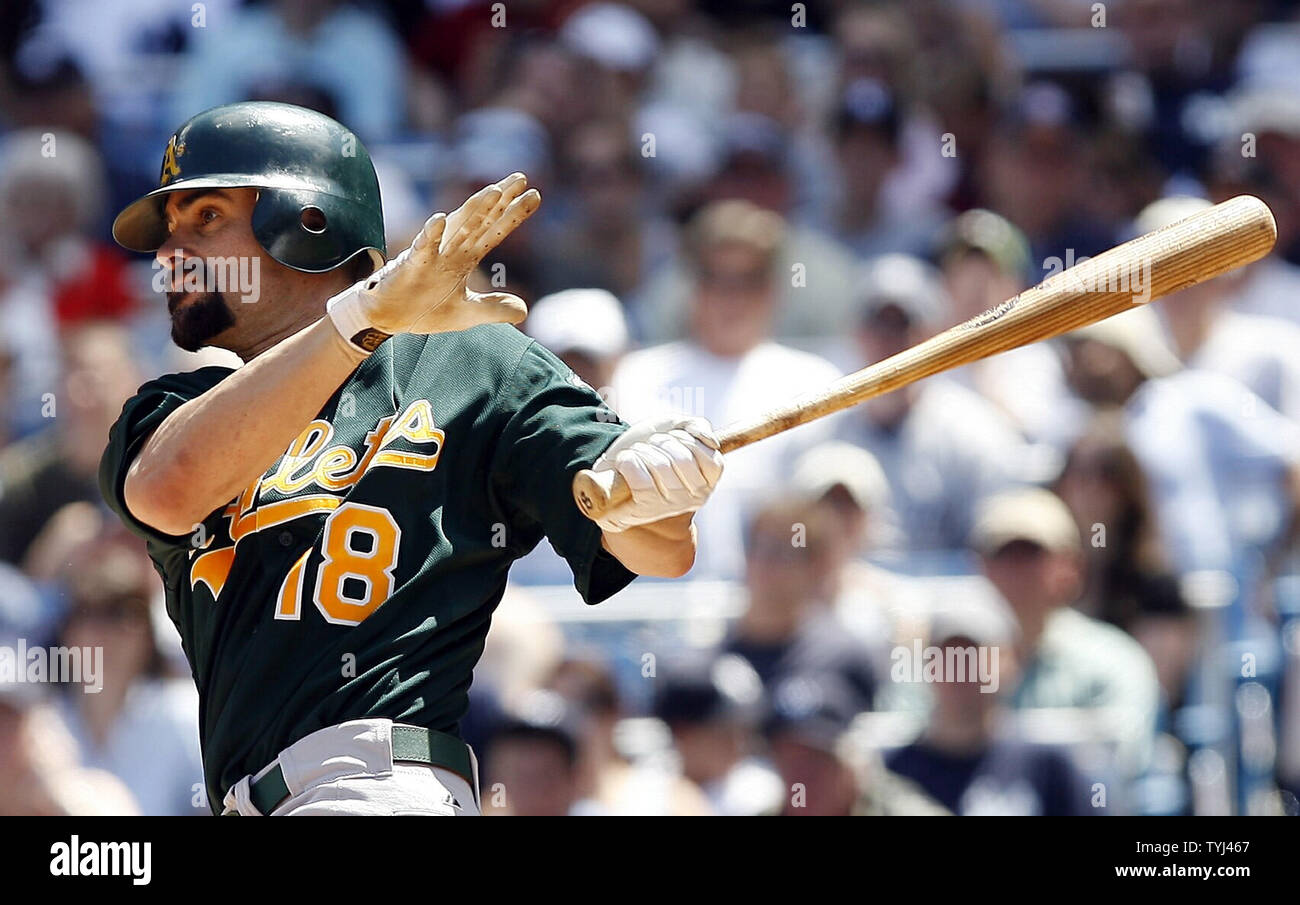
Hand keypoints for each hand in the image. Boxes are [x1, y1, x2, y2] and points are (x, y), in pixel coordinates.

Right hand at [327, 173, 538, 346]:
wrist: (388, 319)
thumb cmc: (424, 308)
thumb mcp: (467, 314)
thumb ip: (494, 310)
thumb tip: (524, 311)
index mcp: (465, 257)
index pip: (494, 231)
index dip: (514, 214)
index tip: (535, 195)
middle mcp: (452, 249)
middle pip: (481, 219)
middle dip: (500, 199)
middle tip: (521, 177)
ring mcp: (433, 254)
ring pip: (457, 226)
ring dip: (475, 209)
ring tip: (495, 191)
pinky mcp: (412, 265)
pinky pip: (422, 247)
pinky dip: (431, 234)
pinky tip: (439, 219)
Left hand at [590, 416, 724, 532]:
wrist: (616, 467)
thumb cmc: (651, 448)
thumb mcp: (677, 429)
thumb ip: (698, 427)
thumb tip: (710, 440)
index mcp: (708, 482)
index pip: (712, 462)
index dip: (689, 440)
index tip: (673, 437)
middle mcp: (694, 498)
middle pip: (684, 460)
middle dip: (662, 441)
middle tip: (651, 443)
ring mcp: (671, 506)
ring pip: (661, 467)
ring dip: (642, 450)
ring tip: (637, 452)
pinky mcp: (645, 508)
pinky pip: (640, 480)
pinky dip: (628, 461)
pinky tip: (625, 461)